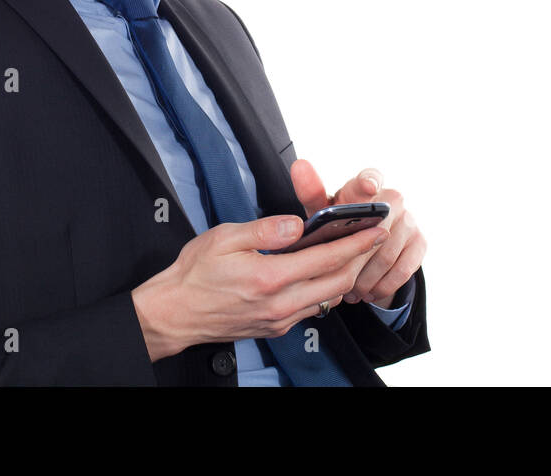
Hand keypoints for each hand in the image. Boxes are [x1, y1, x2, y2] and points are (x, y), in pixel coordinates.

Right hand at [130, 213, 386, 361]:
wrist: (175, 313)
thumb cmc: (194, 274)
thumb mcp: (224, 238)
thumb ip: (265, 229)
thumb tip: (297, 223)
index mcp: (270, 278)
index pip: (327, 259)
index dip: (355, 243)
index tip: (374, 229)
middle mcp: (280, 304)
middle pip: (338, 283)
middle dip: (361, 259)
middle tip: (372, 238)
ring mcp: (279, 320)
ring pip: (328, 298)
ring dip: (346, 276)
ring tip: (354, 254)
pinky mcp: (275, 328)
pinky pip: (311, 309)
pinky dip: (326, 290)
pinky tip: (324, 275)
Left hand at [290, 159, 426, 308]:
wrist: (366, 240)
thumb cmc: (338, 222)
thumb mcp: (323, 210)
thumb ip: (311, 191)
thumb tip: (300, 167)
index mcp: (363, 185)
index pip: (370, 177)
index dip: (369, 181)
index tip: (367, 187)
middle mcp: (392, 198)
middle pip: (375, 229)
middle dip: (355, 258)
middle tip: (338, 277)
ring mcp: (410, 220)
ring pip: (387, 254)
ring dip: (367, 278)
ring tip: (350, 291)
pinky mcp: (420, 242)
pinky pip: (403, 270)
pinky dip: (384, 286)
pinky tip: (369, 293)